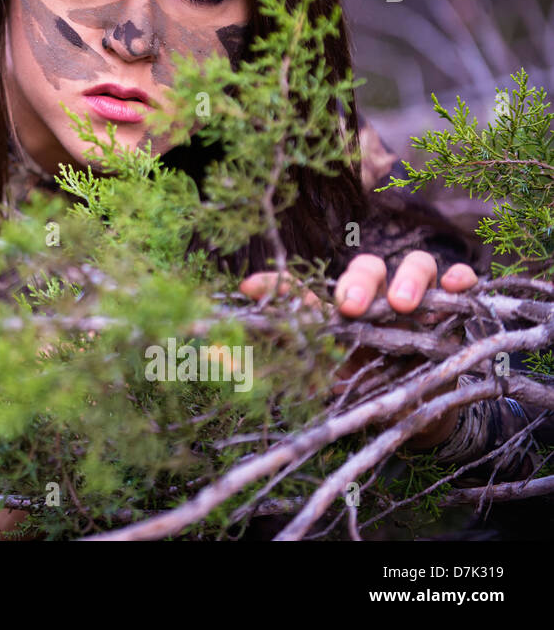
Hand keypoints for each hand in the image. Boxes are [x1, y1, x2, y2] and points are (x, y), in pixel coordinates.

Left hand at [241, 251, 480, 450]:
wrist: (410, 414)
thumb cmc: (359, 386)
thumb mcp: (319, 378)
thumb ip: (284, 360)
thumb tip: (220, 356)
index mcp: (338, 309)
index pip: (309, 285)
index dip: (279, 284)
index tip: (250, 289)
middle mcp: (376, 297)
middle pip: (366, 267)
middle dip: (356, 280)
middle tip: (347, 306)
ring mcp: (417, 300)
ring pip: (414, 265)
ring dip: (407, 279)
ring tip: (399, 306)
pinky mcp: (453, 311)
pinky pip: (460, 283)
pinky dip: (458, 278)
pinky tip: (456, 286)